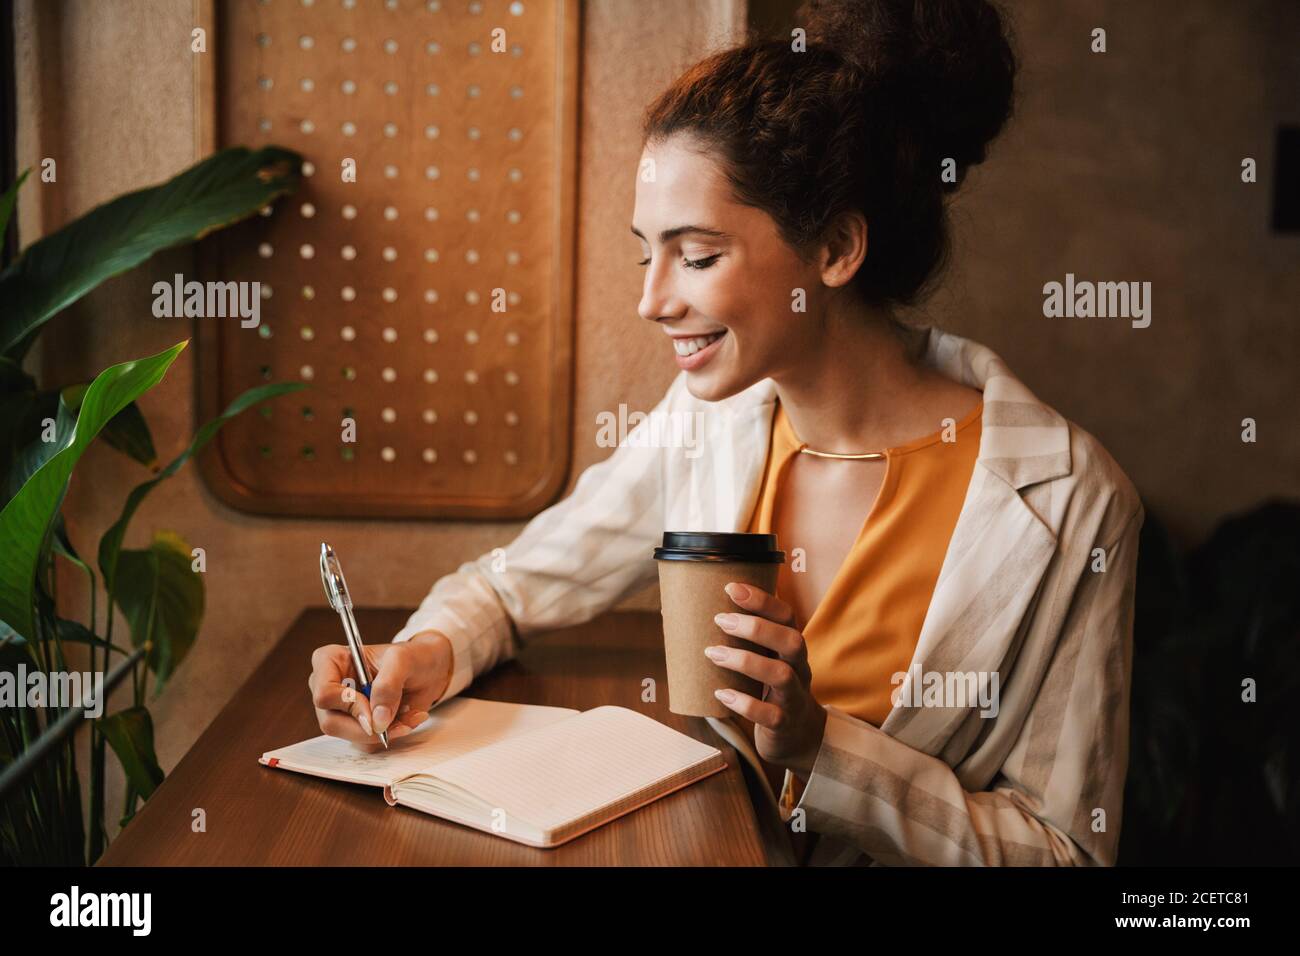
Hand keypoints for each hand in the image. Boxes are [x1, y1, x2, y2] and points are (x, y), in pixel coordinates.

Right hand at [308, 631, 452, 750]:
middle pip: (330, 722)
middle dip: (367, 727)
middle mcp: (329, 687)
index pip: (324, 693)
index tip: (375, 709)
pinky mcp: (355, 726)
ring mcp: (340, 710)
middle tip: (397, 720)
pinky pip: (366, 743)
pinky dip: (390, 735)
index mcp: (330, 661)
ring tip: (407, 714)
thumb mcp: (403, 660)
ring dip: (384, 732)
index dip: (348, 705)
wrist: (427, 670)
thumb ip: (387, 686)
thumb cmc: (411, 657)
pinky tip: (405, 719)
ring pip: (348, 737)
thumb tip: (376, 721)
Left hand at [706, 582, 827, 778]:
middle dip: (757, 627)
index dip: (763, 600)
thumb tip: (691, 611)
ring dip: (745, 661)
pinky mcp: (784, 723)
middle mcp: (799, 668)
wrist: (798, 736)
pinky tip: (720, 694)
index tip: (731, 588)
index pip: (787, 616)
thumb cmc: (771, 688)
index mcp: (792, 648)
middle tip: (720, 619)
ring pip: (781, 674)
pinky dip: (744, 703)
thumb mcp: (767, 659)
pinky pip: (770, 714)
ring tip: (713, 653)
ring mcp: (794, 696)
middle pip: (793, 640)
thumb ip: (745, 639)